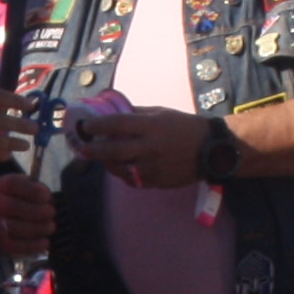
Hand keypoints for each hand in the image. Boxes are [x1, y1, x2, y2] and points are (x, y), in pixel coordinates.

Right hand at [0, 171, 56, 253]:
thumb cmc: (13, 196)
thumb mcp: (22, 184)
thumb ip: (36, 188)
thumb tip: (50, 201)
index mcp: (2, 185)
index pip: (16, 185)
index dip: (35, 192)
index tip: (47, 197)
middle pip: (16, 208)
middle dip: (40, 212)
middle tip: (51, 213)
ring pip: (17, 228)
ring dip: (39, 229)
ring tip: (50, 227)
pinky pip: (15, 247)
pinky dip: (33, 246)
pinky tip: (45, 242)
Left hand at [65, 105, 205, 187]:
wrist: (211, 150)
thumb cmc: (184, 127)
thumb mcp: (161, 113)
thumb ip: (137, 114)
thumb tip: (112, 112)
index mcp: (152, 126)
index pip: (118, 124)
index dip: (98, 125)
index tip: (86, 126)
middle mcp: (151, 147)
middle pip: (114, 151)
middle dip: (94, 150)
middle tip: (83, 147)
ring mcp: (153, 167)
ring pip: (120, 169)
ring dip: (107, 163)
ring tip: (101, 157)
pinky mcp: (157, 181)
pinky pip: (132, 180)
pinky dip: (123, 173)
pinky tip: (120, 167)